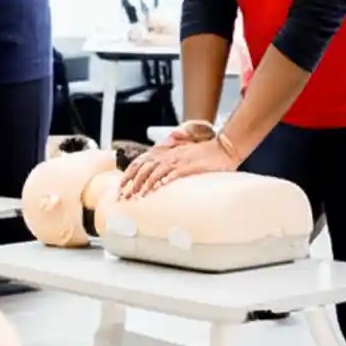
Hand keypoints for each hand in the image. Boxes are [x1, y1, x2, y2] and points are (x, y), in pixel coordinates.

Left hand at [119, 138, 238, 198]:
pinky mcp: (189, 166)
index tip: (121, 187)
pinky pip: (172, 173)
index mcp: (167, 153)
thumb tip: (160, 178)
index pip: (141, 161)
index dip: (129, 174)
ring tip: (137, 196)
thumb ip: (172, 163)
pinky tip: (156, 189)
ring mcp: (179, 160)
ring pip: (154, 171)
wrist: (224, 148)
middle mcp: (170, 155)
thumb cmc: (207, 154)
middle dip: (132, 183)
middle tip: (124, 197)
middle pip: (144, 167)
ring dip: (144, 185)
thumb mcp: (184, 156)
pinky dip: (162, 181)